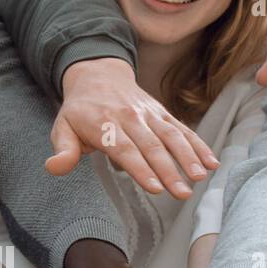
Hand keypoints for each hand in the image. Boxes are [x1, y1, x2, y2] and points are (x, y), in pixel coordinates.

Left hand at [49, 56, 218, 197]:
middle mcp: (130, 118)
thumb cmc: (79, 110)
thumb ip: (62, 150)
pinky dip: (198, 144)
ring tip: (201, 177)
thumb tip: (54, 167)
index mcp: (104, 124)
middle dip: (169, 170)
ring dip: (188, 157)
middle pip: (152, 146)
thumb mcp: (62, 127)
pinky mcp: (162, 113)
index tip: (156, 187)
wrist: (98, 74)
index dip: (141, 169)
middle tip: (182, 193)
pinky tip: (212, 162)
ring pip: (172, 136)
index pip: (125, 150)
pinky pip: (182, 128)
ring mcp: (149, 114)